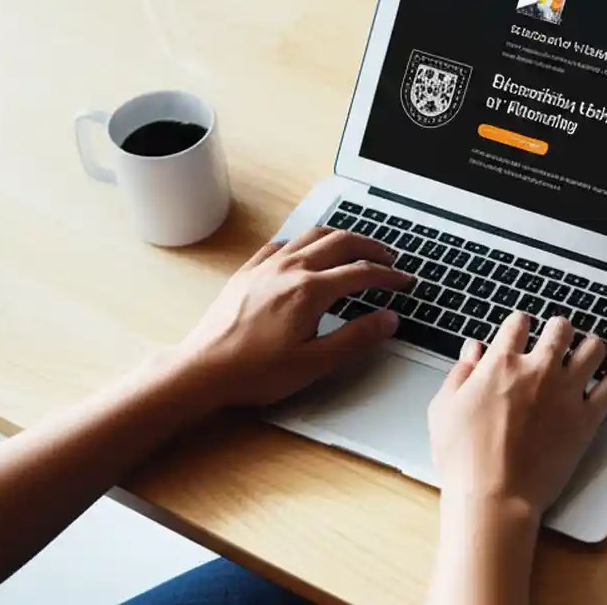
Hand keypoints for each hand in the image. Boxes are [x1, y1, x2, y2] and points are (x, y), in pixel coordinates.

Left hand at [166, 226, 411, 409]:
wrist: (202, 370)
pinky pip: (281, 243)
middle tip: (388, 260)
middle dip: (371, 248)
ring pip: (312, 235)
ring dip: (340, 237)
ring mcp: (266, 266)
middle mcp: (290, 269)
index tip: (404, 282)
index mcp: (310, 291)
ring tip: (356, 248)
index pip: (362, 273)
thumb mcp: (315, 363)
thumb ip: (356, 338)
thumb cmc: (254, 372)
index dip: (389, 276)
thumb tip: (388, 319)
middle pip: (341, 242)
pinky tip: (306, 252)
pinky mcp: (248, 272)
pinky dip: (304, 242)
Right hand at [427, 312, 606, 519]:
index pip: (518, 324)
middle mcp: (538, 370)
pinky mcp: (586, 418)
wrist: (495, 495)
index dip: (519, 323)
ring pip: (592, 349)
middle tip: (558, 335)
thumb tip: (472, 350)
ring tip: (590, 348)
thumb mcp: (444, 409)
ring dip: (590, 345)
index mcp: (501, 364)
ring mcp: (566, 392)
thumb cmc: (464, 458)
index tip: (521, 328)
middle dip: (558, 328)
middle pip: (560, 329)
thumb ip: (460, 373)